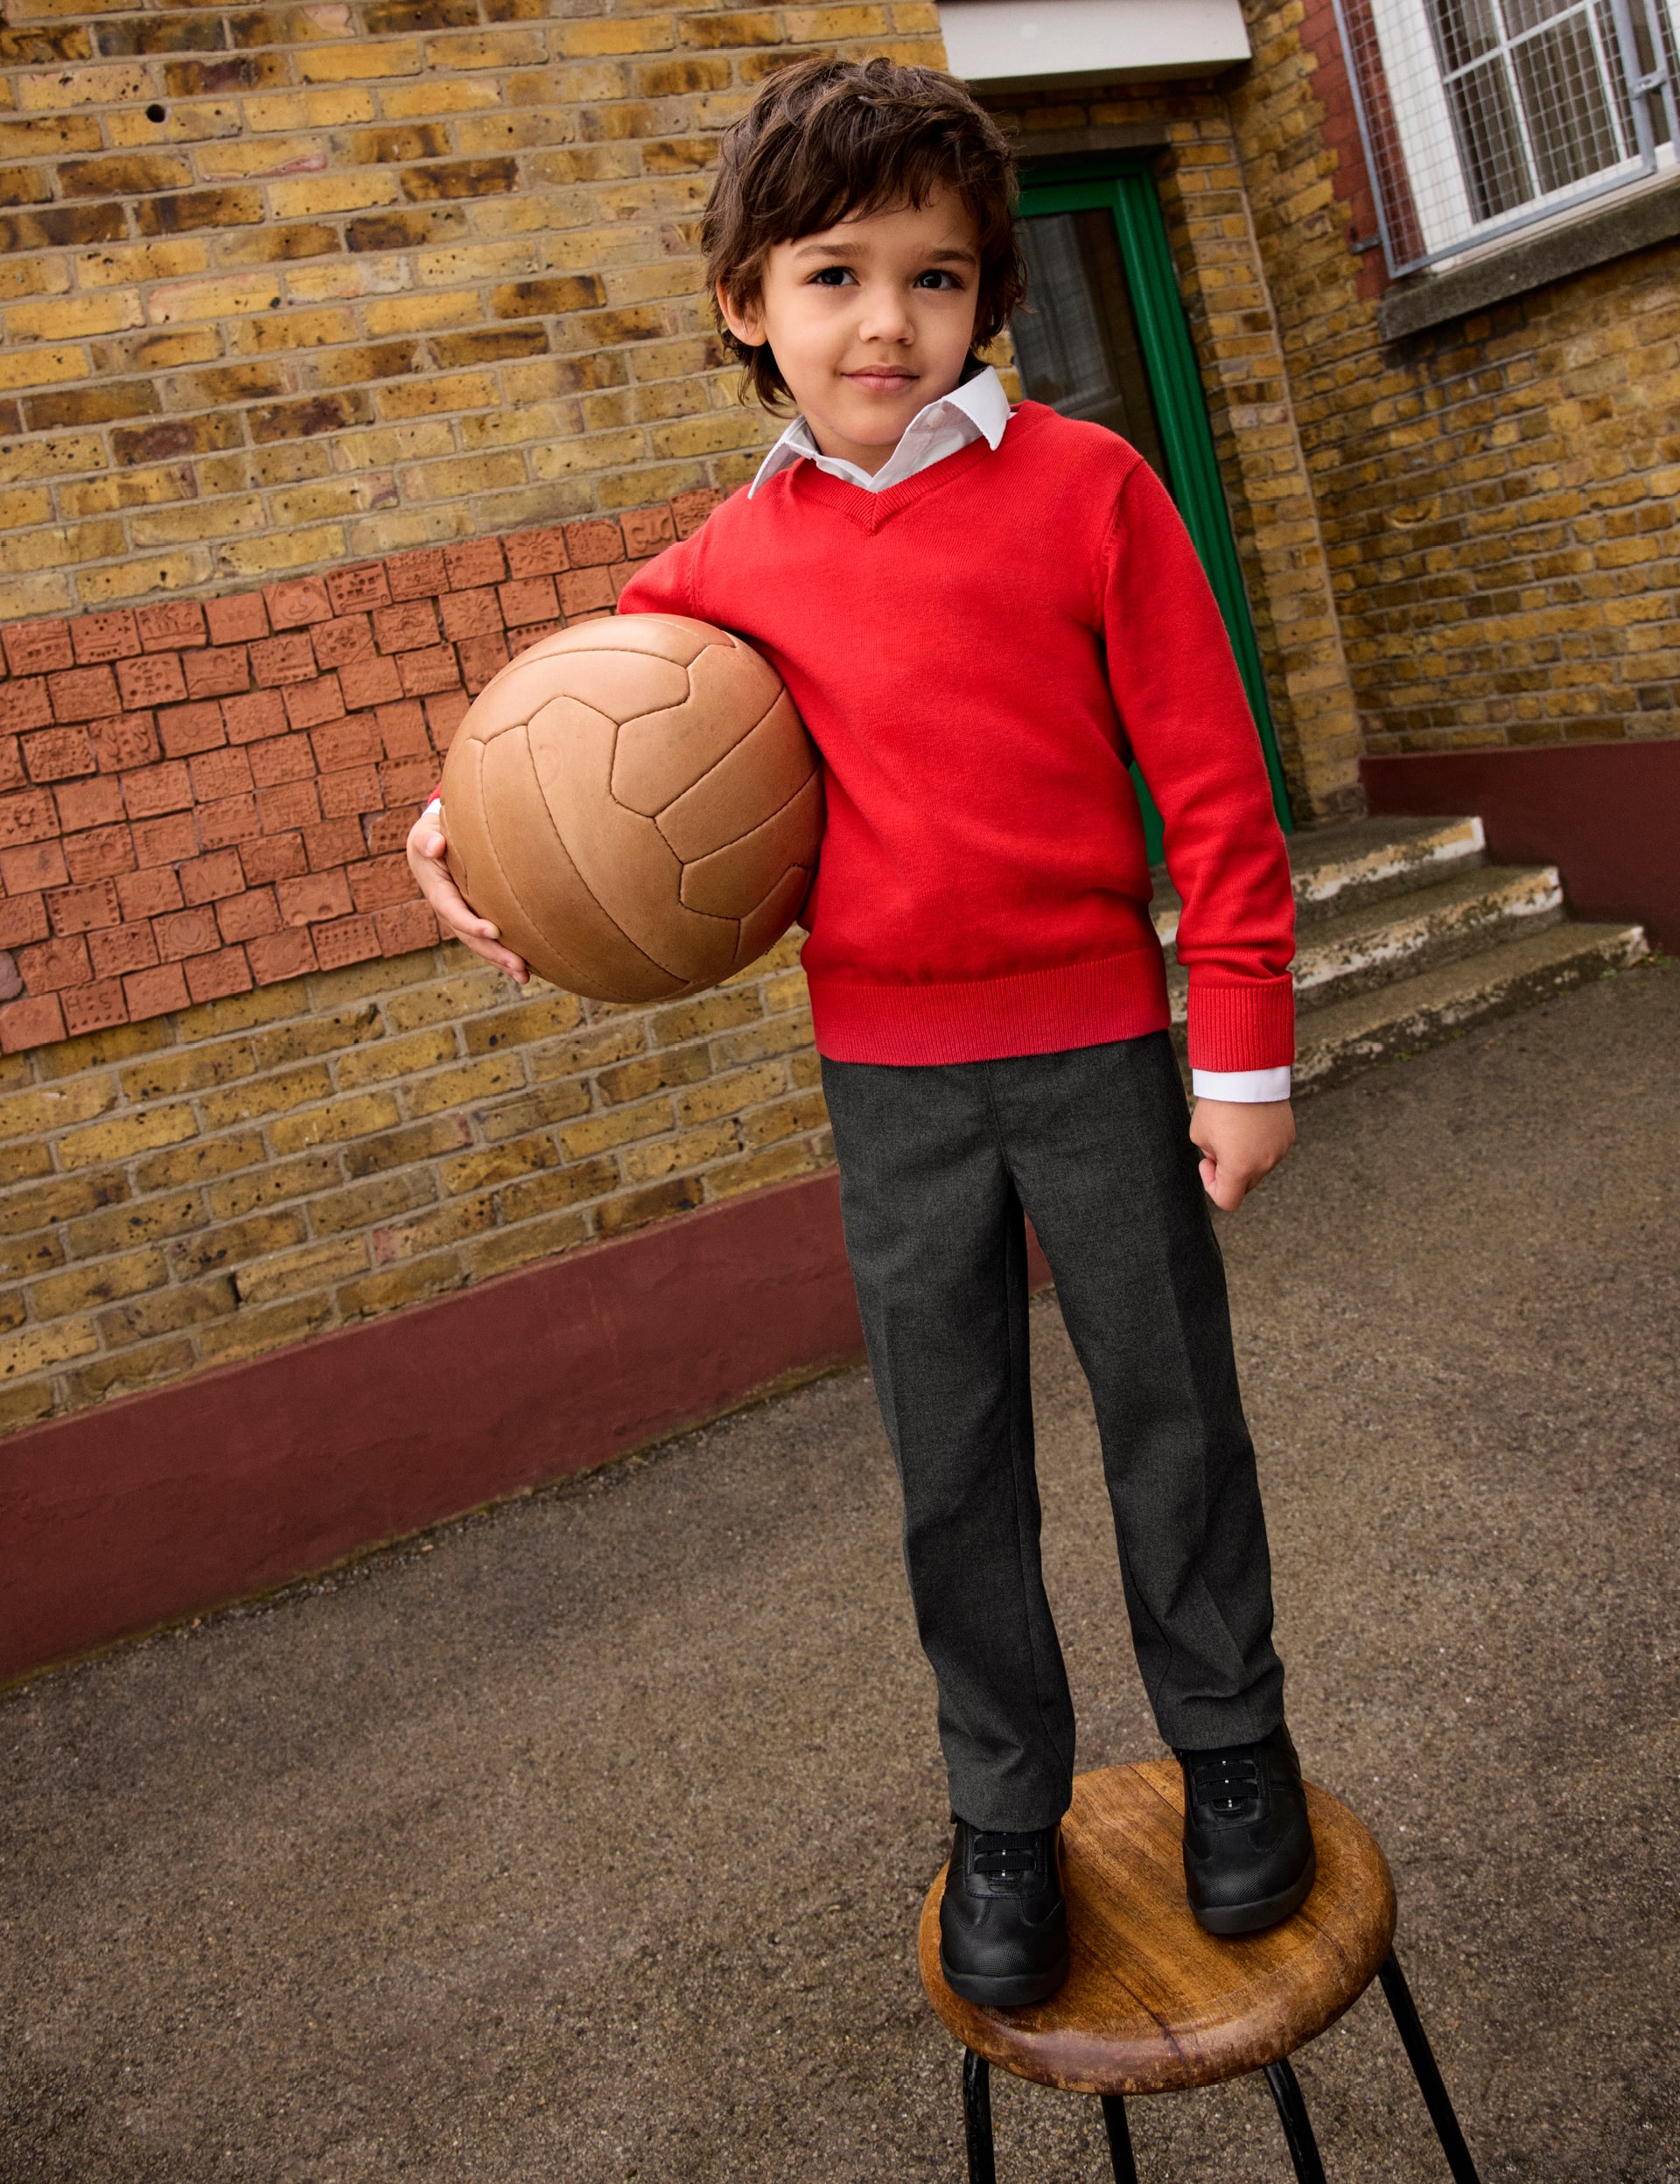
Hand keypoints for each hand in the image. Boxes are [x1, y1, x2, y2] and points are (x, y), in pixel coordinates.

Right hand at [405, 801, 529, 982]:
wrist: (432, 848)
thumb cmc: (431, 838)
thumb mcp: (425, 835)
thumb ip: (427, 840)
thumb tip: (434, 846)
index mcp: (438, 893)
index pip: (454, 911)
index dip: (471, 924)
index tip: (493, 931)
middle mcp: (450, 912)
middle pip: (471, 938)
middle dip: (494, 953)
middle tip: (518, 966)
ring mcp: (463, 919)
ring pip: (482, 945)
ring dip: (502, 962)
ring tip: (524, 977)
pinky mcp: (476, 920)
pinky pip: (490, 942)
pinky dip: (505, 956)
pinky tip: (526, 969)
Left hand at [1189, 1097, 1294, 1211]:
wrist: (1246, 1072)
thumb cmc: (1219, 1103)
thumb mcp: (1199, 1135)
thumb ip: (1211, 1155)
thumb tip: (1223, 1157)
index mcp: (1239, 1168)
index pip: (1228, 1201)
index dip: (1212, 1186)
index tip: (1207, 1163)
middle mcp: (1263, 1164)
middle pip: (1245, 1184)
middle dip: (1230, 1171)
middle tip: (1219, 1145)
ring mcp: (1279, 1150)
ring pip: (1259, 1166)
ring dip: (1246, 1157)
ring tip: (1235, 1129)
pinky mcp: (1287, 1136)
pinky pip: (1271, 1150)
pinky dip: (1260, 1144)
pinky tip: (1250, 1122)